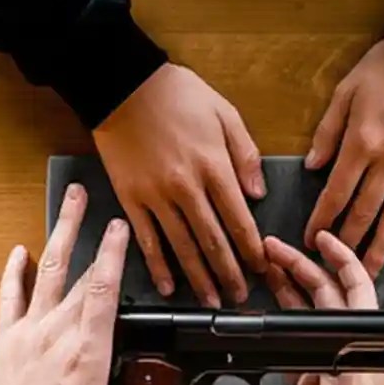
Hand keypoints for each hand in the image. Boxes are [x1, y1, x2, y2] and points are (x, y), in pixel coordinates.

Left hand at [0, 185, 205, 384]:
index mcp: (85, 354)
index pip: (103, 291)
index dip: (113, 255)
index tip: (123, 226)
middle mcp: (55, 335)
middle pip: (79, 274)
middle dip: (94, 235)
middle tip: (107, 205)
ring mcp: (27, 335)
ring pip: (45, 272)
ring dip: (59, 233)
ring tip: (70, 201)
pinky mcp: (6, 343)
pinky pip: (10, 296)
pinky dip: (15, 270)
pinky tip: (20, 250)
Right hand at [95, 63, 266, 306]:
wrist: (121, 83)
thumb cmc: (177, 93)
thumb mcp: (225, 112)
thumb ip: (245, 154)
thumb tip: (258, 194)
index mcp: (213, 165)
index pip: (239, 218)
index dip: (252, 248)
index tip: (262, 268)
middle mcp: (186, 187)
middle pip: (213, 240)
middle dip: (230, 273)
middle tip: (241, 297)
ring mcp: (156, 196)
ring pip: (182, 247)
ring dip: (199, 278)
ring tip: (213, 301)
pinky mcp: (130, 198)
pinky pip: (146, 240)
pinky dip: (158, 266)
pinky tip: (168, 287)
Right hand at [263, 232, 383, 384]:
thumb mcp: (352, 371)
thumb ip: (333, 347)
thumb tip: (315, 320)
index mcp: (362, 330)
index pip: (354, 281)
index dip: (339, 255)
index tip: (320, 237)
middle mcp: (345, 340)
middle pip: (321, 293)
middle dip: (297, 268)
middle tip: (271, 250)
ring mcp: (328, 358)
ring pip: (301, 317)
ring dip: (283, 295)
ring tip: (262, 272)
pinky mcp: (311, 379)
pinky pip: (290, 351)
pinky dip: (276, 337)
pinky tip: (262, 323)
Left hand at [304, 33, 383, 275]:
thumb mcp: (346, 90)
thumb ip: (327, 132)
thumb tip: (312, 166)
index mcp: (362, 142)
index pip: (336, 192)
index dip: (321, 219)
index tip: (310, 239)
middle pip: (364, 212)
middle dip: (345, 243)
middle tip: (334, 266)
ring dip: (381, 247)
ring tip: (370, 272)